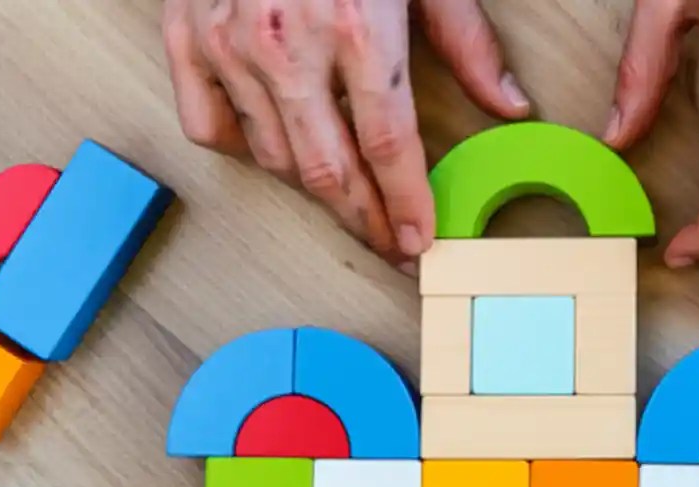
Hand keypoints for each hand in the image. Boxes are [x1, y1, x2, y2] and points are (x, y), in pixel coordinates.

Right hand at [163, 0, 529, 266]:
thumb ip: (468, 43)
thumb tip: (511, 105)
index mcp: (355, 28)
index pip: (387, 147)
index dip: (407, 205)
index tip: (420, 242)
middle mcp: (285, 45)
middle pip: (329, 171)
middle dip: (366, 221)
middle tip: (390, 245)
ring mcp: (229, 44)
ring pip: (275, 158)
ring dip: (318, 192)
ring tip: (352, 203)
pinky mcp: (187, 36)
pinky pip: (210, 126)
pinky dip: (247, 149)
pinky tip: (281, 151)